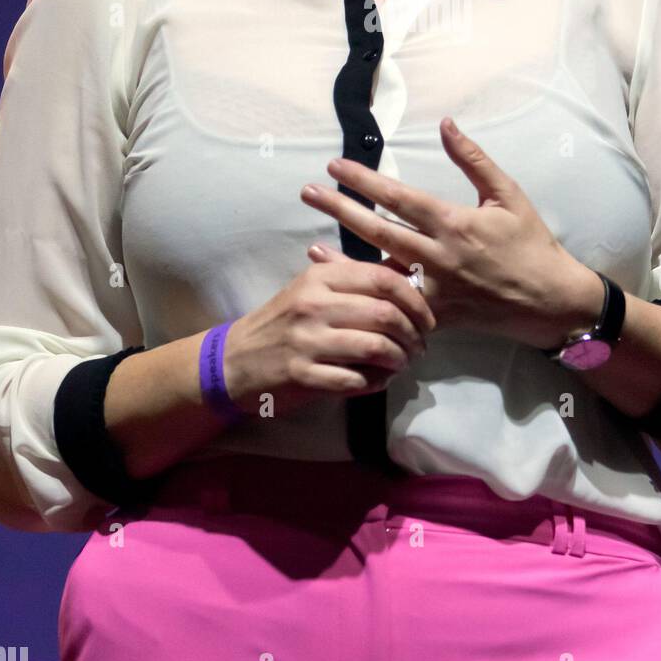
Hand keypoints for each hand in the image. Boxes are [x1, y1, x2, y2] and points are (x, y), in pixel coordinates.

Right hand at [224, 258, 435, 416]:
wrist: (234, 360)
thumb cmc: (283, 322)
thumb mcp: (311, 290)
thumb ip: (353, 283)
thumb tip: (408, 282)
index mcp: (320, 277)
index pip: (383, 278)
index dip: (415, 300)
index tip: (426, 318)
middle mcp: (314, 304)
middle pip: (386, 313)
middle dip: (414, 334)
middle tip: (420, 347)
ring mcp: (307, 340)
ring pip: (376, 347)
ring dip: (400, 359)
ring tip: (403, 364)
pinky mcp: (303, 374)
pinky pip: (356, 380)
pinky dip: (376, 383)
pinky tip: (378, 381)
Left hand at [299, 116, 602, 350]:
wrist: (550, 301)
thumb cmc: (531, 243)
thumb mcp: (509, 194)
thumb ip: (474, 160)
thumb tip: (446, 124)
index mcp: (454, 223)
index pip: (399, 197)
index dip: (364, 180)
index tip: (336, 166)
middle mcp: (439, 256)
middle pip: (378, 230)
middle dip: (340, 209)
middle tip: (308, 192)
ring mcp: (435, 288)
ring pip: (380, 271)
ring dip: (344, 256)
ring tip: (311, 243)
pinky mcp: (436, 314)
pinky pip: (395, 302)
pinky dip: (368, 292)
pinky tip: (346, 285)